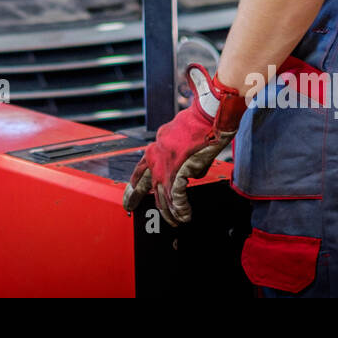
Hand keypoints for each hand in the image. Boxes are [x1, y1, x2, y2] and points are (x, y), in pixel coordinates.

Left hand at [122, 64, 245, 225]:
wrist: (207, 115)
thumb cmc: (198, 122)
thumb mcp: (178, 136)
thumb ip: (176, 153)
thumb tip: (186, 171)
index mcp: (155, 147)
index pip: (140, 170)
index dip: (135, 185)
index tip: (130, 195)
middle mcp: (156, 156)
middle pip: (143, 184)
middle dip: (135, 198)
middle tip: (129, 208)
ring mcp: (165, 164)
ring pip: (162, 195)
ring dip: (169, 212)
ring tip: (175, 221)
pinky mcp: (178, 169)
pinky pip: (176, 195)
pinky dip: (181, 208)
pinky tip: (184, 215)